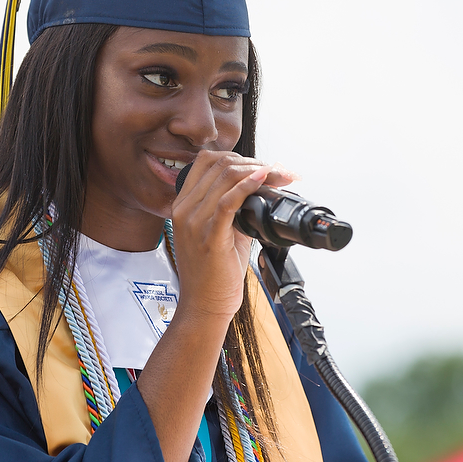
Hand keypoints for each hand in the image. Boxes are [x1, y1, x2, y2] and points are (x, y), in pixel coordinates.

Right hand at [169, 151, 295, 318]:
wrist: (205, 304)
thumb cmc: (213, 271)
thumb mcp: (219, 230)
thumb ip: (232, 208)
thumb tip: (259, 188)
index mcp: (183, 204)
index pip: (206, 161)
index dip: (238, 157)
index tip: (262, 166)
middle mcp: (184, 209)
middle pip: (219, 164)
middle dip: (254, 162)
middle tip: (279, 171)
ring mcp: (193, 222)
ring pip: (225, 177)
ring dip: (258, 171)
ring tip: (278, 176)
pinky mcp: (208, 237)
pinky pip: (228, 201)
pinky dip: (249, 185)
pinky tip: (264, 180)